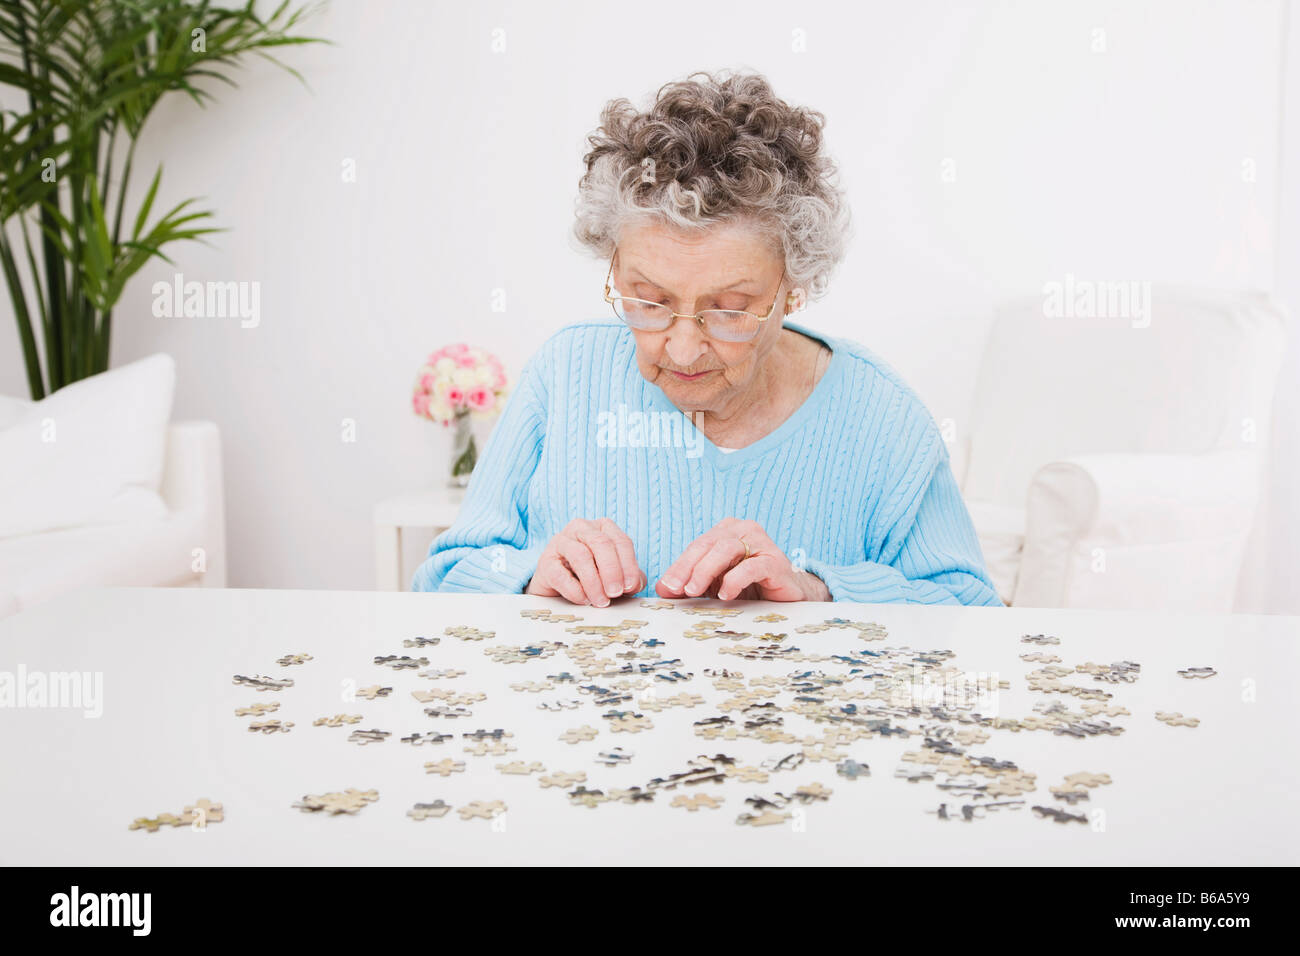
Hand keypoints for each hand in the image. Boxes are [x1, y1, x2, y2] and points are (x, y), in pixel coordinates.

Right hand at [525, 517, 645, 606]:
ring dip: (594, 582)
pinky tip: (584, 600)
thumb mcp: (615, 575)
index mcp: (602, 528)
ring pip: (581, 555)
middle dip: (612, 571)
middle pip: (601, 543)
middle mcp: (581, 529)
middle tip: (615, 593)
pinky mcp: (545, 561)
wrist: (558, 588)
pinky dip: (575, 590)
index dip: (628, 565)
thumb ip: (630, 577)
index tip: (630, 586)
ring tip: (600, 601)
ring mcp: (560, 542)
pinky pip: (560, 574)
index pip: (621, 541)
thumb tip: (636, 583)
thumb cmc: (590, 577)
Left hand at [656, 518, 830, 601]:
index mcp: (725, 531)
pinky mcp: (776, 561)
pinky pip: (751, 567)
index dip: (678, 566)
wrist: (787, 597)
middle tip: (677, 589)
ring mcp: (761, 543)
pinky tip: (725, 594)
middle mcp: (743, 530)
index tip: (666, 587)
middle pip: (708, 545)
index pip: (696, 546)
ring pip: (727, 550)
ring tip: (694, 591)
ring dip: (706, 571)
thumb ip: (689, 584)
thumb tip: (662, 589)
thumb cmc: (749, 587)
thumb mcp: (714, 585)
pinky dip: (735, 580)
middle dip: (688, 567)